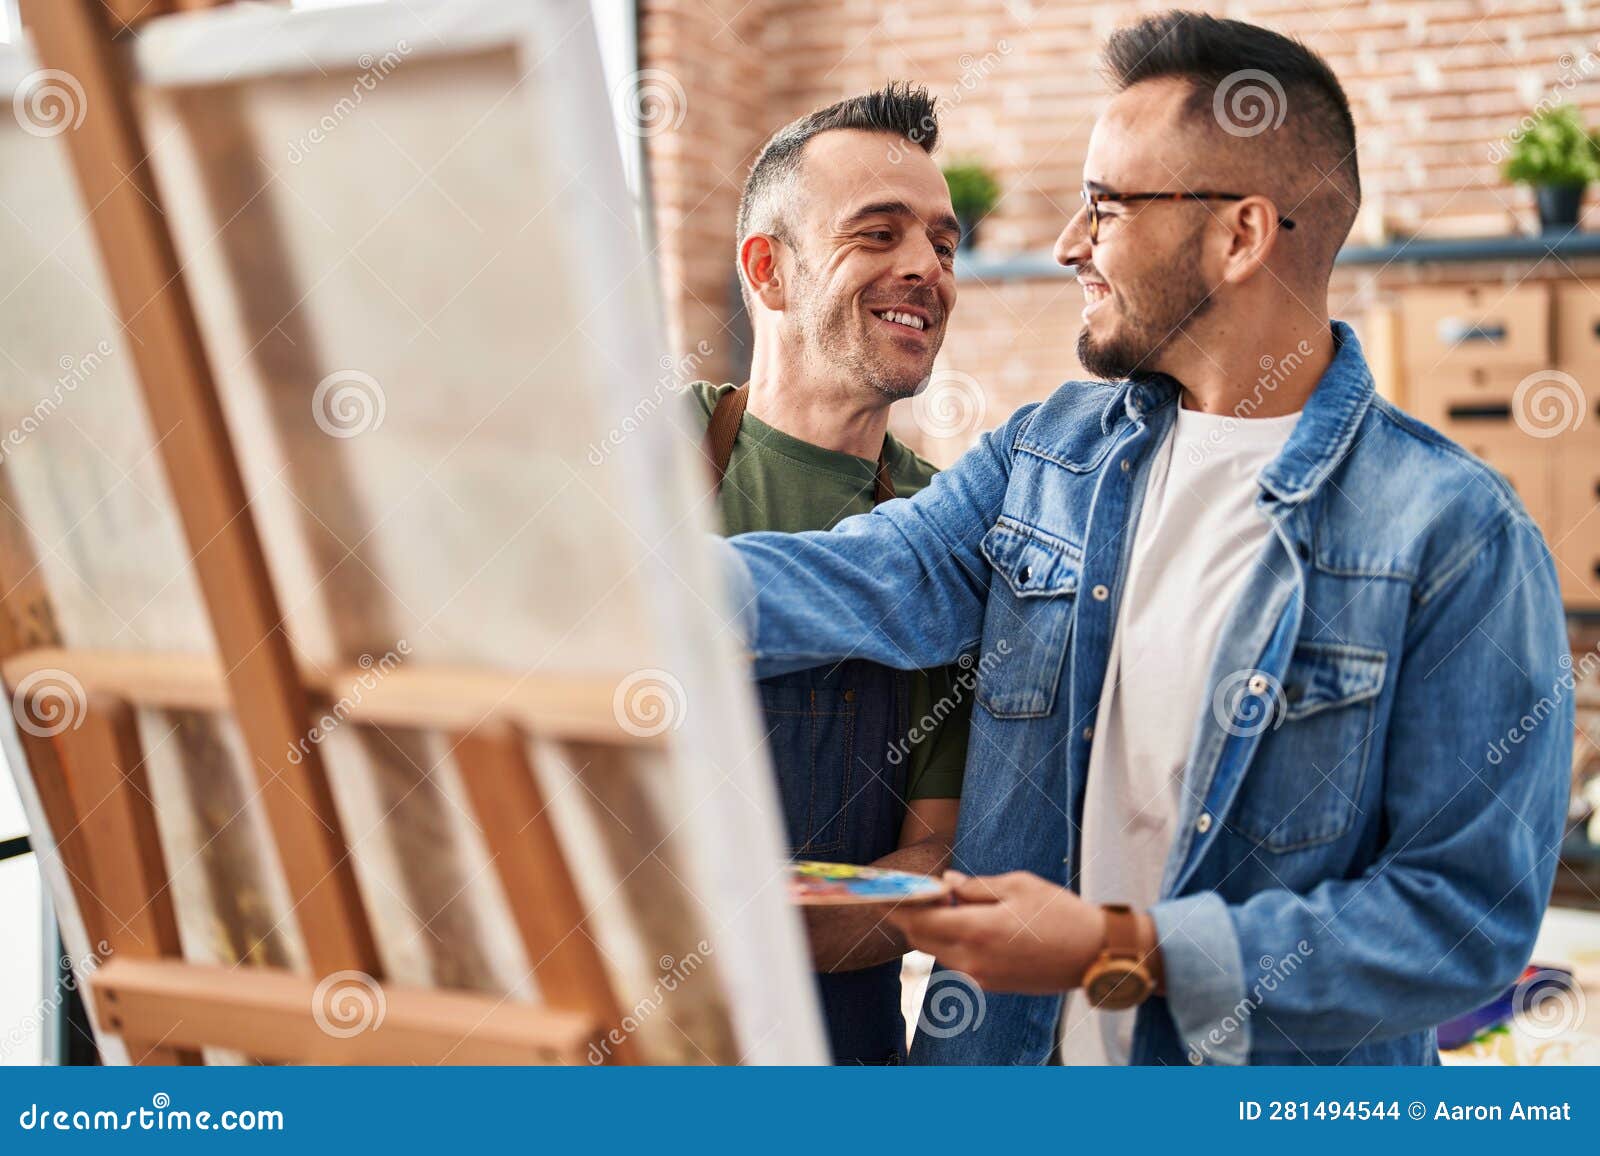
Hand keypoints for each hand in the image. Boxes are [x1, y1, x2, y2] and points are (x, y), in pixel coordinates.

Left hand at [887, 871, 1108, 993]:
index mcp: (978, 931)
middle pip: (922, 939)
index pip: (920, 920)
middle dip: (912, 916)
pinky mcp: (991, 985)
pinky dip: (951, 941)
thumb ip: (976, 887)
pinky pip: (958, 961)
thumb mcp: (1018, 885)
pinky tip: (966, 922)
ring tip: (946, 902)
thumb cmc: (1061, 913)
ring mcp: (981, 976)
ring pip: (938, 951)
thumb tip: (946, 883)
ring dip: (932, 929)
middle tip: (915, 891)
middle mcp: (973, 959)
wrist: (1095, 955)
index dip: (901, 904)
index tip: (890, 890)